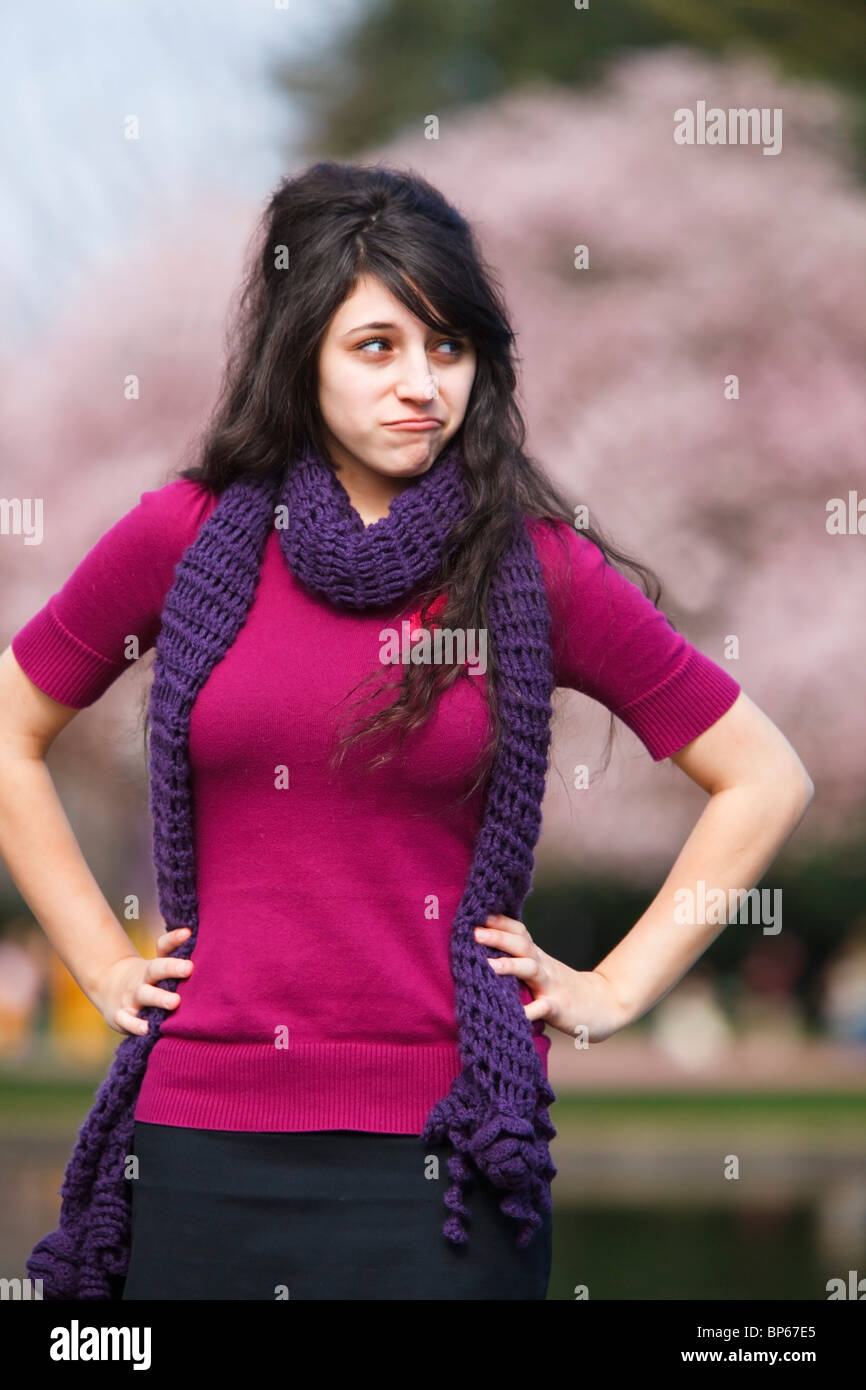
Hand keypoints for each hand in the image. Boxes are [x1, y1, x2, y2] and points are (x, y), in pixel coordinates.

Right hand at [91, 927, 194, 1036]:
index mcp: (153, 967)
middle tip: (189, 967)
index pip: (163, 948)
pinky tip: (147, 1028)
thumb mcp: (159, 966)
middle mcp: (142, 980)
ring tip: (175, 1001)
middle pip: (155, 971)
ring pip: (144, 996)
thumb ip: (174, 952)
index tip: (188, 933)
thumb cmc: (147, 978)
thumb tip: (190, 932)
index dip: (174, 939)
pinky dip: (135, 1025)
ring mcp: (130, 998)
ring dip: (159, 998)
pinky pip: (127, 1022)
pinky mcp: (121, 1017)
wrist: (109, 988)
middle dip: (171, 968)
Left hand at [474, 914, 628, 1042]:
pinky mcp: (558, 1007)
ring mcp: (551, 986)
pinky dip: (527, 1011)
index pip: (519, 932)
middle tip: (474, 933)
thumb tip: (486, 948)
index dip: (500, 922)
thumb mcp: (542, 969)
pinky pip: (541, 1008)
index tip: (477, 914)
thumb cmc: (562, 987)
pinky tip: (513, 1014)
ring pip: (531, 970)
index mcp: (537, 956)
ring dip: (510, 966)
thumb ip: (520, 959)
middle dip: (498, 938)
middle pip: (522, 945)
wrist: (603, 1005)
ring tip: (489, 965)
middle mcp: (543, 966)